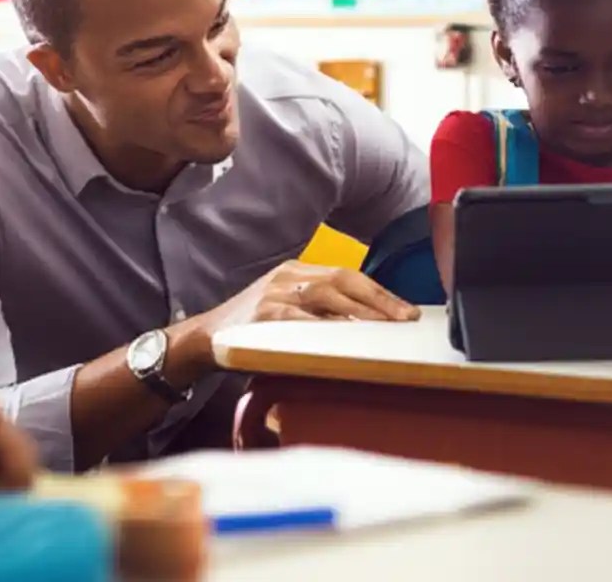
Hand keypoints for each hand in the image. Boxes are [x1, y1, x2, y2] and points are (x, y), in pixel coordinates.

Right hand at [168, 262, 420, 377]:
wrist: (204, 339)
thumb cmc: (253, 331)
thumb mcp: (288, 310)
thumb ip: (321, 312)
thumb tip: (367, 326)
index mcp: (297, 271)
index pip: (347, 275)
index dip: (379, 292)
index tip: (407, 310)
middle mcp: (287, 276)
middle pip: (342, 279)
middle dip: (378, 299)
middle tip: (405, 318)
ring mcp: (273, 294)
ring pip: (325, 294)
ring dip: (359, 311)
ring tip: (384, 327)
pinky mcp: (261, 316)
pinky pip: (298, 319)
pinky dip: (322, 326)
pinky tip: (343, 336)